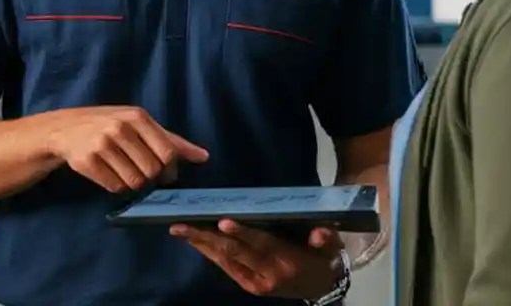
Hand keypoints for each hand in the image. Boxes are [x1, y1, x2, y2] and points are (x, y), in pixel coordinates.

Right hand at [45, 106, 209, 192]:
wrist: (66, 129)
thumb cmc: (111, 125)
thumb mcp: (140, 125)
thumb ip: (172, 141)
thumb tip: (203, 156)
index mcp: (137, 117)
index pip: (168, 153)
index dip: (169, 170)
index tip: (164, 172)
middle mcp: (120, 128)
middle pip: (152, 171)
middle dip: (149, 177)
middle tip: (138, 169)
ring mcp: (102, 144)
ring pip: (134, 182)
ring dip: (131, 183)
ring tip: (122, 169)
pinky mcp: (87, 161)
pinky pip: (114, 187)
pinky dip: (115, 186)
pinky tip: (108, 172)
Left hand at [171, 219, 344, 299]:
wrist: (322, 288)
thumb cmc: (324, 258)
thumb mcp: (331, 247)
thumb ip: (326, 238)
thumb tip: (320, 232)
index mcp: (287, 261)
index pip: (261, 243)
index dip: (242, 233)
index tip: (222, 222)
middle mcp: (267, 274)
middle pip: (234, 252)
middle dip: (206, 237)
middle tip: (182, 224)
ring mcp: (254, 282)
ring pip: (224, 259)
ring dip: (200, 244)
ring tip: (179, 229)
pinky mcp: (248, 285)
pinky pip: (225, 266)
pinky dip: (209, 253)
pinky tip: (194, 241)